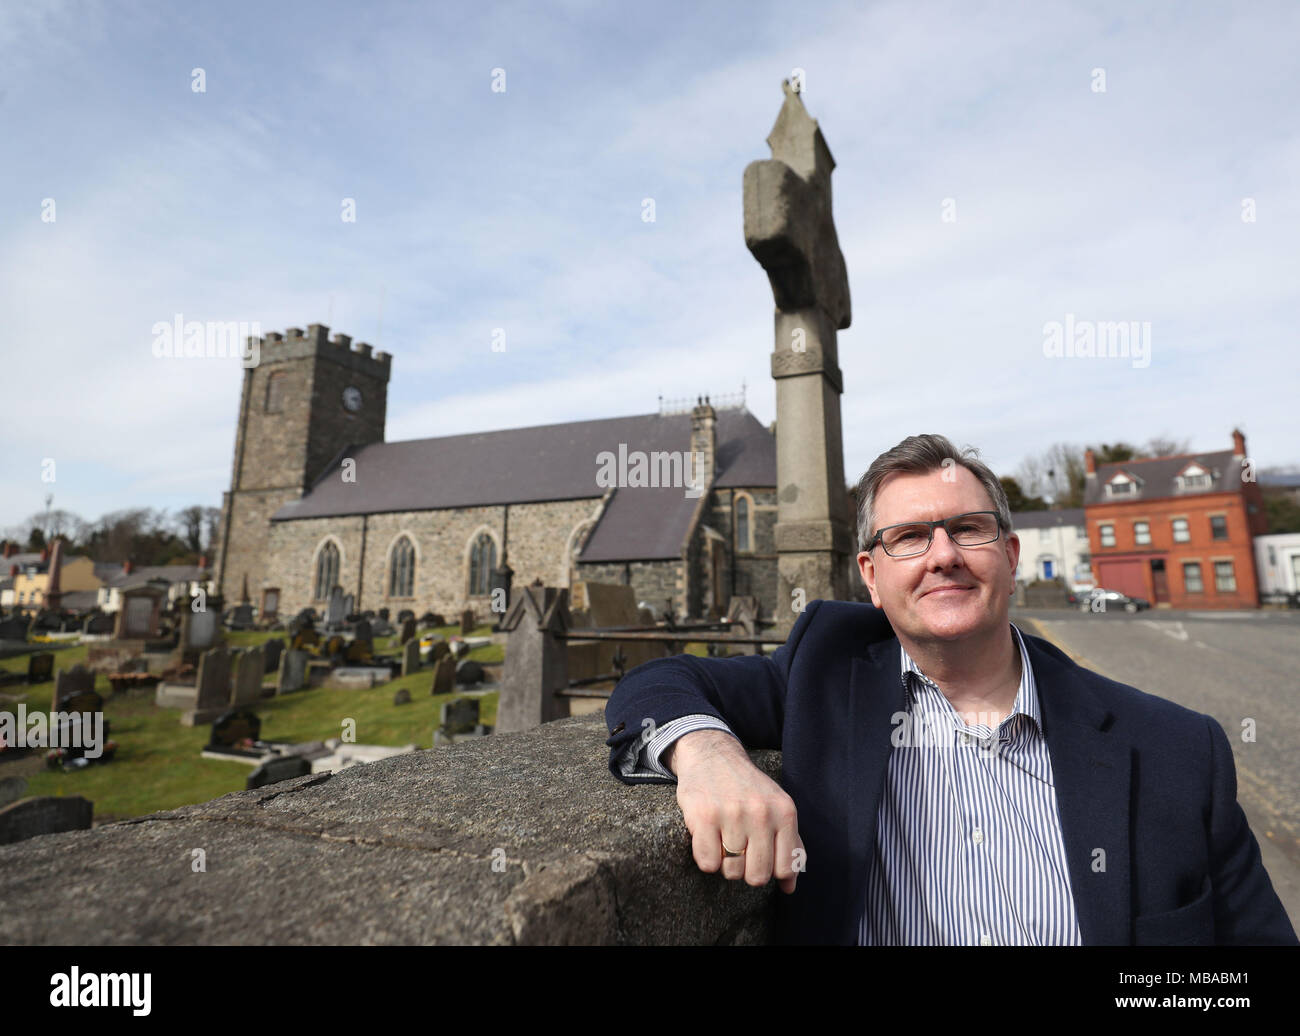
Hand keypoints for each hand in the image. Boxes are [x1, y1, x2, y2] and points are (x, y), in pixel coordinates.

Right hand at [666, 729, 803, 892]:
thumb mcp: (778, 808)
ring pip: (732, 871)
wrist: (713, 755)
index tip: (760, 857)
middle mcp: (761, 813)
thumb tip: (789, 888)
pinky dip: (706, 858)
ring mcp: (733, 814)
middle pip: (758, 876)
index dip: (771, 871)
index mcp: (785, 812)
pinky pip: (708, 864)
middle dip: (747, 870)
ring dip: (725, 863)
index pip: (785, 868)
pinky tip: (708, 838)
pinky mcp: (704, 816)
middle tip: (740, 850)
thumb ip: (790, 846)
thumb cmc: (748, 789)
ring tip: (723, 840)